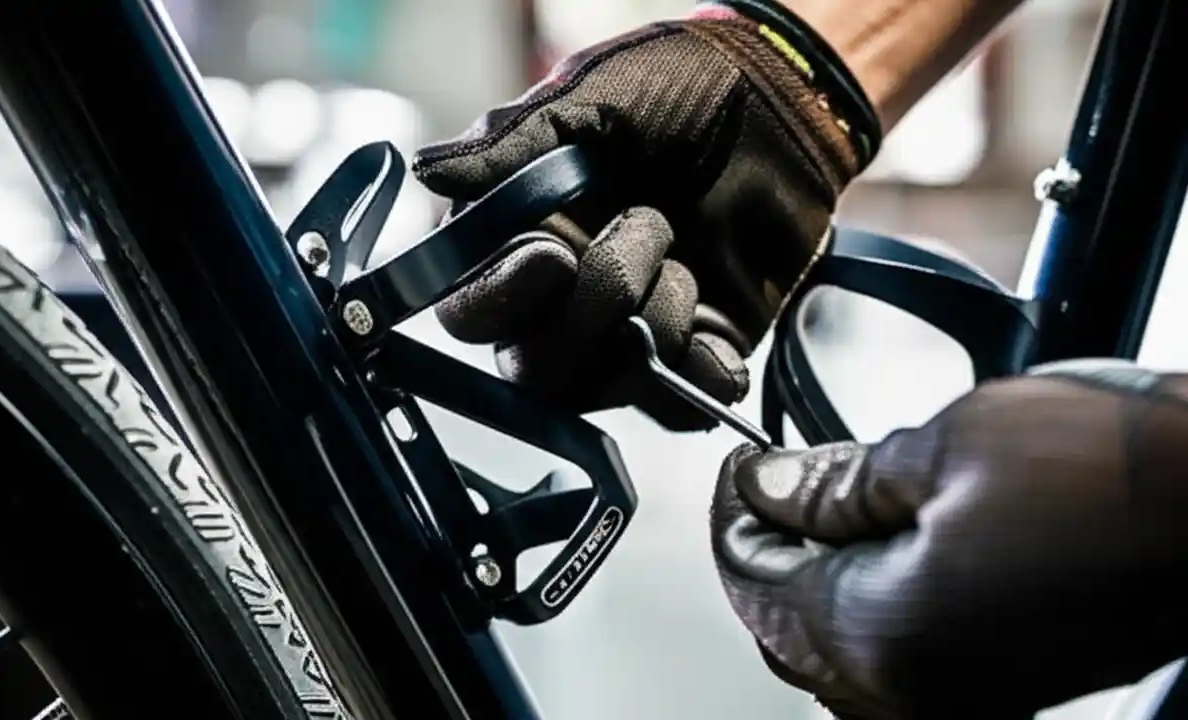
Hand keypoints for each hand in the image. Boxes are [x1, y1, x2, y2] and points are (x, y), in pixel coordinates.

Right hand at [412, 6, 878, 429]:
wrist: (785, 102)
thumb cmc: (679, 87)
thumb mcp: (592, 99)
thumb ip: (510, 144)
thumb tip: (428, 174)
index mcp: (516, 242)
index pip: (469, 312)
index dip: (503, 298)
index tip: (555, 253)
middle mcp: (559, 303)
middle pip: (537, 368)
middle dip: (601, 298)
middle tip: (649, 218)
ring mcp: (623, 337)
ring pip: (606, 387)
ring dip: (657, 315)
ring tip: (686, 247)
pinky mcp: (689, 359)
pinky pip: (677, 407)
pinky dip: (700, 369)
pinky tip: (714, 312)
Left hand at [710, 360, 1187, 718]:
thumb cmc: (1113, 473)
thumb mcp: (945, 448)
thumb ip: (835, 483)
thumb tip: (772, 489)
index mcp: (884, 637)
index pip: (754, 583)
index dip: (734, 514)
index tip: (742, 461)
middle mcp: (917, 694)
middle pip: (783, 632)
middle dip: (765, 553)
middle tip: (772, 481)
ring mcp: (963, 703)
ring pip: (834, 658)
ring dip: (811, 584)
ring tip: (824, 506)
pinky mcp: (1001, 690)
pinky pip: (892, 669)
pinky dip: (864, 612)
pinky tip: (880, 551)